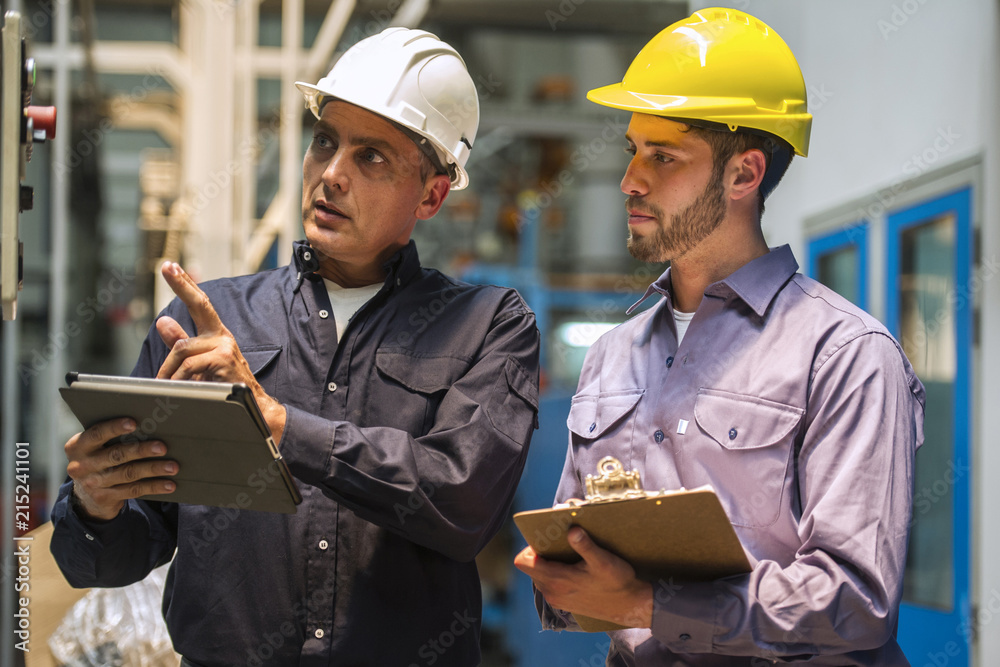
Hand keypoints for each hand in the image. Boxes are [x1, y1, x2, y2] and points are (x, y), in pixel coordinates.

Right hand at [65, 418, 177, 520]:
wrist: (86, 494)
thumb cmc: (99, 457)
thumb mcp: (96, 447)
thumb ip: (111, 436)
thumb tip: (150, 423)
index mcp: (78, 446)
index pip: (96, 434)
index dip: (114, 428)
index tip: (134, 423)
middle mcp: (82, 465)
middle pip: (116, 455)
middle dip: (141, 450)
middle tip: (163, 447)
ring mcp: (93, 483)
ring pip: (128, 474)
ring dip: (153, 469)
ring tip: (173, 466)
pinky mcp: (105, 498)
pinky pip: (134, 491)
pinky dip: (154, 486)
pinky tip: (169, 484)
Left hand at [155, 261, 285, 441]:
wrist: (255, 411)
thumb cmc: (227, 389)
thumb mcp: (201, 364)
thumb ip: (181, 343)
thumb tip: (163, 321)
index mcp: (217, 336)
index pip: (200, 304)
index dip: (186, 284)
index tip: (171, 265)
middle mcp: (223, 336)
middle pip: (198, 306)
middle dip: (182, 284)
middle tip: (167, 266)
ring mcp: (225, 347)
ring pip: (182, 348)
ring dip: (167, 370)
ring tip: (162, 385)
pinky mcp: (223, 360)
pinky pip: (189, 366)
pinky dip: (177, 379)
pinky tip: (174, 388)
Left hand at [514, 527, 652, 627]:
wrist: (630, 606)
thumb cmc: (617, 582)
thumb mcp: (603, 560)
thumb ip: (585, 545)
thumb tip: (571, 529)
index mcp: (556, 580)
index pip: (523, 561)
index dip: (530, 547)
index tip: (546, 538)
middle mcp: (551, 591)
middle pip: (530, 566)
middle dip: (540, 553)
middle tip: (559, 542)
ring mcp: (556, 599)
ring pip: (539, 575)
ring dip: (548, 564)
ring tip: (567, 554)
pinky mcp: (563, 603)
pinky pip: (549, 584)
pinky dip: (555, 574)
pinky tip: (573, 568)